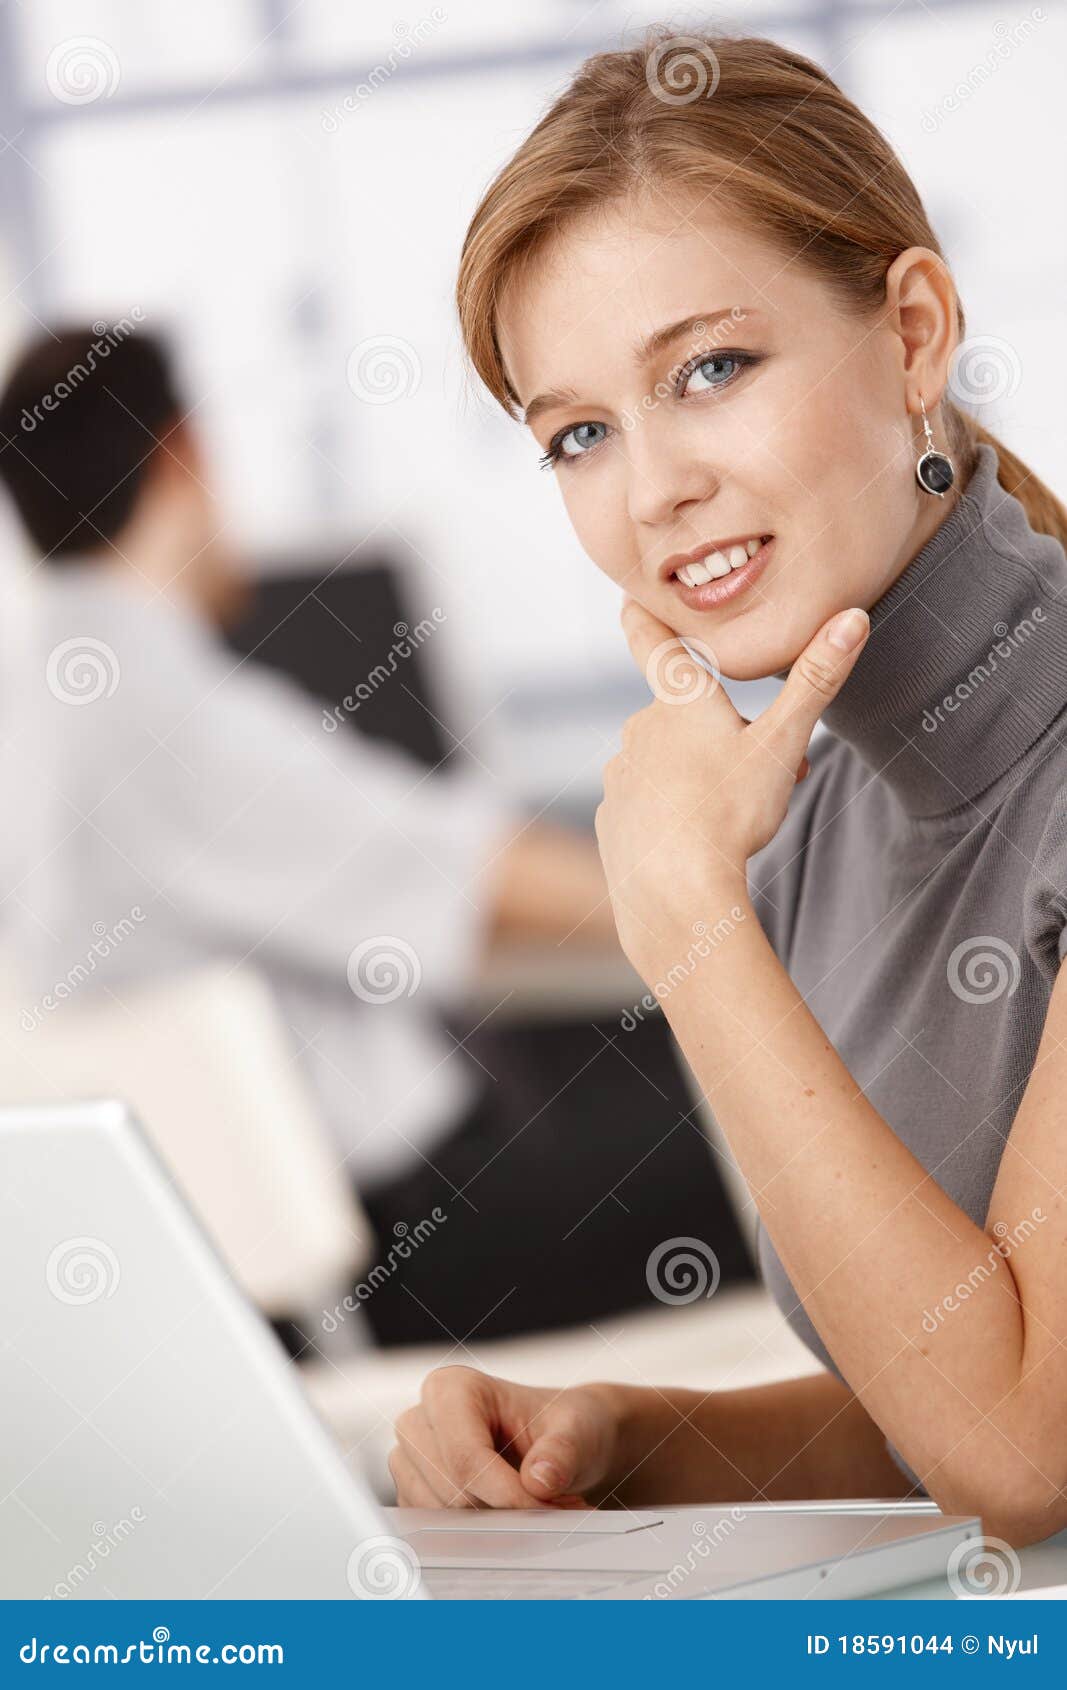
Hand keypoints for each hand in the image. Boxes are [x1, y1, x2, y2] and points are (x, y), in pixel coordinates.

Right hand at [389, 1365, 624, 1508]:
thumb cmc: (558, 1424)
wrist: (557, 1439)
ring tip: (532, 1505)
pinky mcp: (413, 1491)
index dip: (507, 1493)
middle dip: (503, 1510)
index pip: (466, 1457)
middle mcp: (421, 1419)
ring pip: (442, 1515)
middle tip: (551, 1507)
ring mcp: (411, 1458)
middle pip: (452, 1491)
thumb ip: (562, 1450)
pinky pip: (435, 1529)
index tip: (547, 1509)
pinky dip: (475, 1533)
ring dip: (491, 1524)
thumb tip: (539, 1480)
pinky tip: (506, 1514)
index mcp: (451, 1388)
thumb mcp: (576, 1428)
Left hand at [594, 600, 868, 963]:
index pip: (652, 640)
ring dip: (703, 776)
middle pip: (685, 719)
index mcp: (680, 701)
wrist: (676, 892)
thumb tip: (853, 617)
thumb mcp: (783, 743)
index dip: (642, 614)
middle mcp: (640, 728)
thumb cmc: (730, 813)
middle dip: (726, 736)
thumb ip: (816, 680)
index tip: (629, 593)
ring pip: (669, 763)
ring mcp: (621, 774)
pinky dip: (672, 814)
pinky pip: (648, 804)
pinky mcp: (612, 818)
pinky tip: (694, 841)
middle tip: (772, 772)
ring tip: (738, 814)